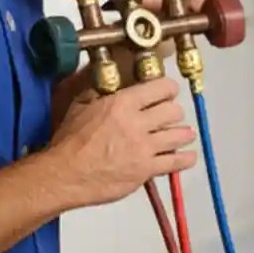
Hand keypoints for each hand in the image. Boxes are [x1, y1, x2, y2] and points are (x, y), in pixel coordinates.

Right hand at [49, 76, 196, 206]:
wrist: (65, 174)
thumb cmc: (69, 140)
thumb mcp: (80, 106)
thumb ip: (98, 91)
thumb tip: (105, 78)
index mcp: (123, 103)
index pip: (161, 88)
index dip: (168, 89)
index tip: (168, 93)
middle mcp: (138, 123)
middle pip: (174, 111)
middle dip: (175, 112)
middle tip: (172, 116)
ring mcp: (144, 148)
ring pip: (179, 135)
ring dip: (184, 133)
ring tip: (185, 134)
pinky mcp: (146, 170)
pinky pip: (175, 162)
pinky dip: (185, 159)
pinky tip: (189, 157)